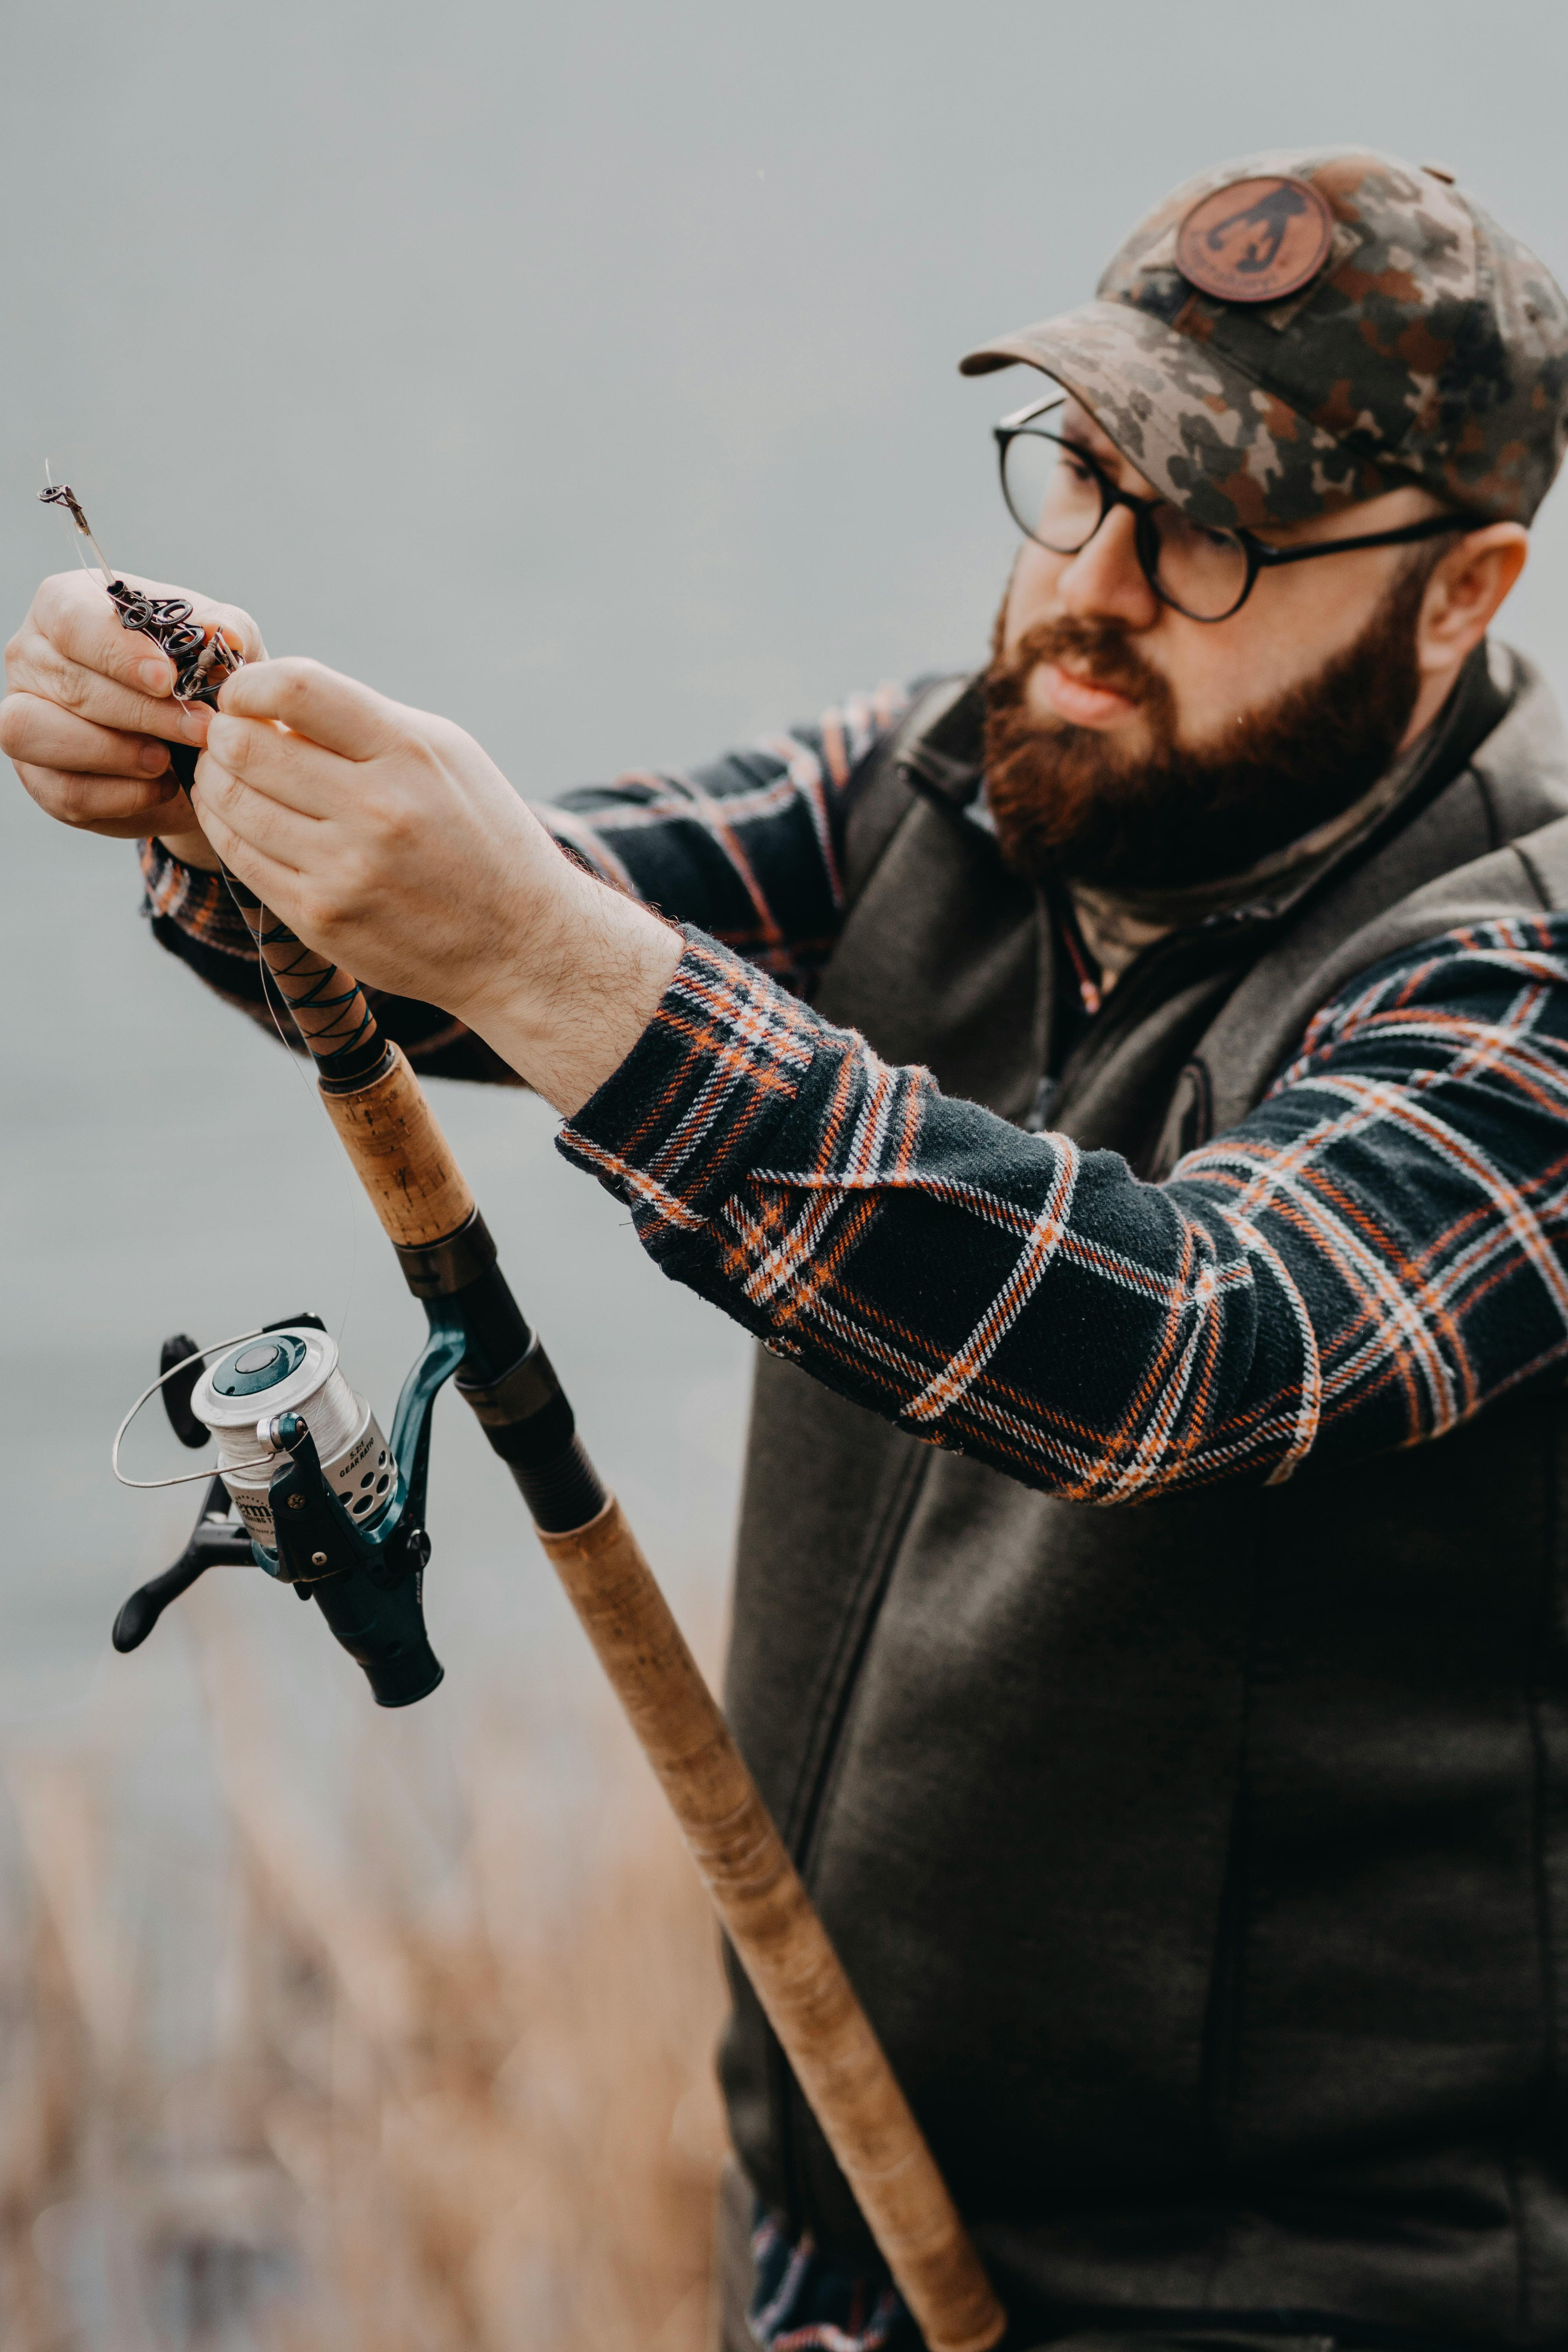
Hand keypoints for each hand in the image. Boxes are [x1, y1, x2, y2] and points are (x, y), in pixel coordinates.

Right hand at [2, 569, 263, 860]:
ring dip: (114, 753)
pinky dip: (118, 795)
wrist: (194, 746)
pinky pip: (63, 790)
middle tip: (198, 729)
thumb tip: (225, 633)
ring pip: (39, 733)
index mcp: (66, 607)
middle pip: (71, 682)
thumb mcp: (220, 646)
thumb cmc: (196, 679)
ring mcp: (23, 717)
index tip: (167, 679)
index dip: (119, 651)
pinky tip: (158, 787)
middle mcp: (32, 656)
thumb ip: (226, 628)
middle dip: (142, 712)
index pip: (72, 618)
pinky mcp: (38, 776)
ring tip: (166, 759)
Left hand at [194, 657, 682, 1113]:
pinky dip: (226, 829)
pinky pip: (241, 859)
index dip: (249, 684)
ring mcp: (345, 870)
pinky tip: (239, 819)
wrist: (520, 944)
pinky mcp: (321, 918)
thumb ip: (365, 723)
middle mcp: (377, 810)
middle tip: (227, 738)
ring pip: (231, 804)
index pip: (296, 689)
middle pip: (247, 747)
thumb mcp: (446, 756)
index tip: (245, 695)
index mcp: (410, 753)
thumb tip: (270, 704)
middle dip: (223, 734)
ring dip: (215, 781)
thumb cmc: (480, 836)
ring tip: (228, 776)